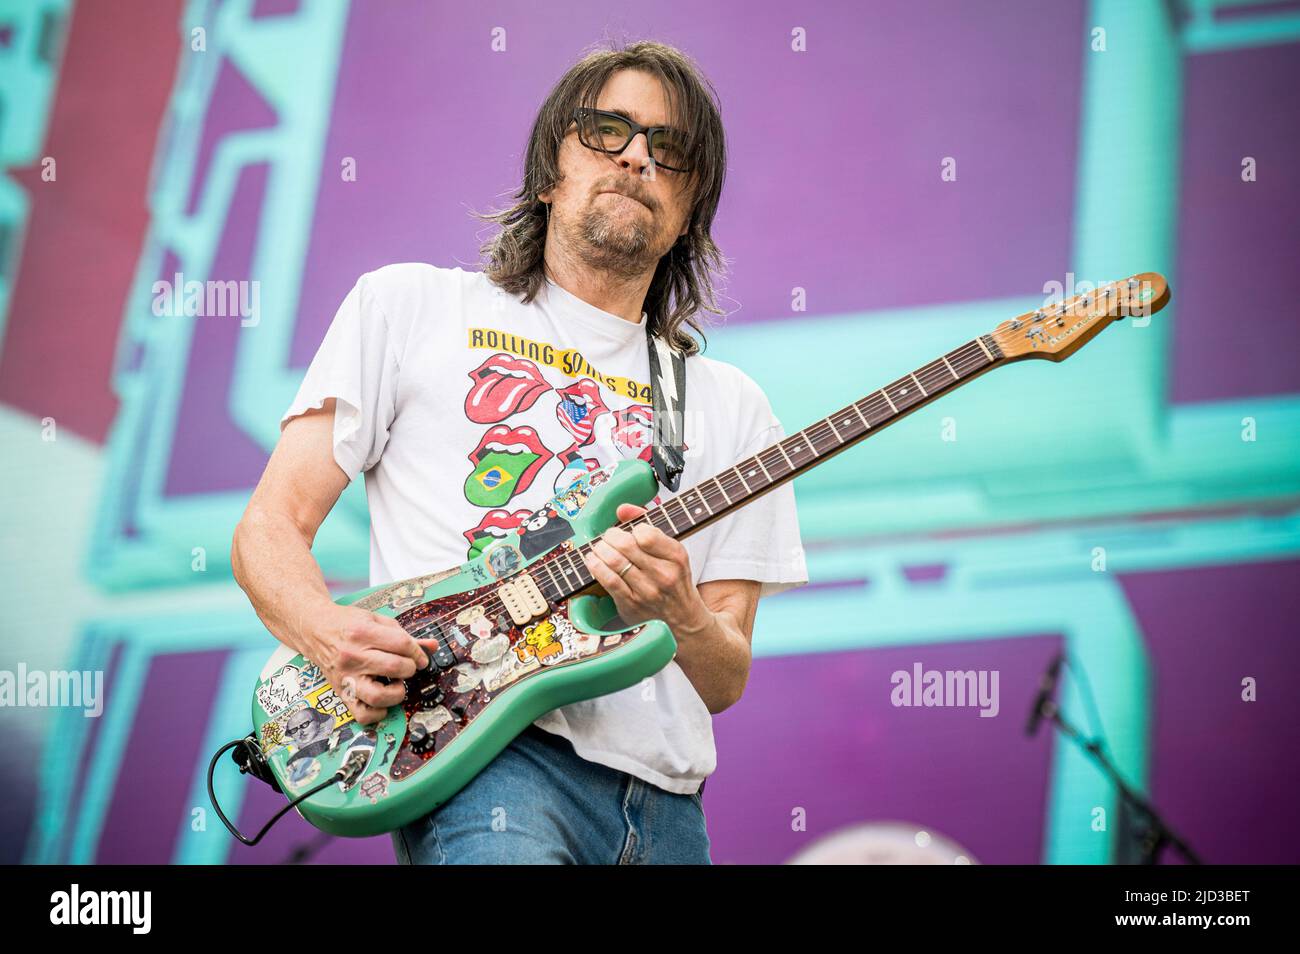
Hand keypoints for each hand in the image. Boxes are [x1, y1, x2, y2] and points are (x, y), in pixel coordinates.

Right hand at [305, 603, 429, 724]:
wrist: (315, 630)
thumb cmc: (347, 624)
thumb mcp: (376, 621)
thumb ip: (404, 635)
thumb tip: (432, 646)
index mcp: (363, 633)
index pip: (401, 644)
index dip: (418, 652)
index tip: (420, 656)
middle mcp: (353, 656)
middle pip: (395, 667)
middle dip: (410, 667)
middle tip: (408, 666)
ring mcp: (347, 677)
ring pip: (379, 696)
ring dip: (397, 692)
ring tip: (397, 683)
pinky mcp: (342, 692)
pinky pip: (362, 714)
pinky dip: (378, 712)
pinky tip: (384, 700)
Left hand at [581, 503, 710, 633]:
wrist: (683, 619)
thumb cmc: (674, 580)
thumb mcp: (672, 551)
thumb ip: (648, 525)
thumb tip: (622, 509)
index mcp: (676, 556)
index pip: (646, 533)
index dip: (633, 529)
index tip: (631, 532)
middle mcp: (663, 574)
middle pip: (625, 545)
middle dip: (610, 536)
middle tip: (608, 537)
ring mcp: (646, 591)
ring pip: (613, 561)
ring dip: (600, 549)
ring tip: (599, 547)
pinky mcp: (631, 604)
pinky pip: (607, 580)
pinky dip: (595, 566)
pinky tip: (593, 560)